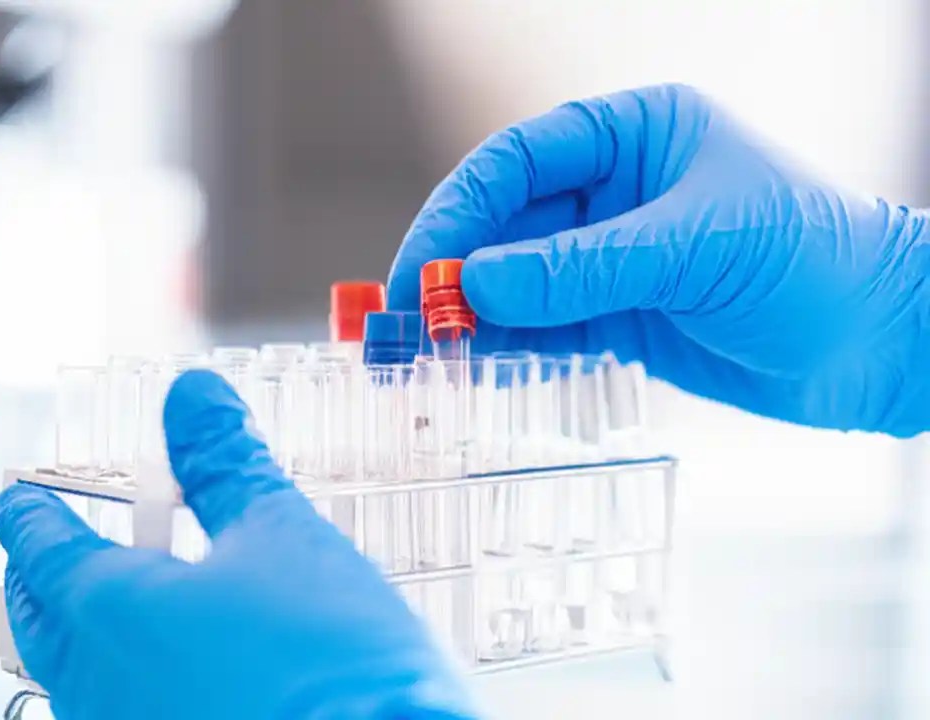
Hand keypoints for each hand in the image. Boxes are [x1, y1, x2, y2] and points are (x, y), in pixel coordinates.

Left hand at [0, 370, 476, 719]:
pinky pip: (123, 713)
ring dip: (88, 632)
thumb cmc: (329, 659)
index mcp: (105, 612)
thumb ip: (227, 464)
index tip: (19, 496)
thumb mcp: (282, 536)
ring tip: (123, 603)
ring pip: (79, 677)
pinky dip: (131, 678)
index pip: (40, 547)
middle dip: (41, 577)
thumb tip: (192, 395)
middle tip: (49, 550)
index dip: (30, 512)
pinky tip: (179, 671)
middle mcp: (94, 686)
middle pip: (40, 621)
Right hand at [389, 84, 929, 436]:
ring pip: (518, 278)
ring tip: (424, 353)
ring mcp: (615, 253)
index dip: (460, 210)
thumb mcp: (694, 249)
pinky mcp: (621, 314)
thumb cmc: (814, 263)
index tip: (422, 264)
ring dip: (471, 313)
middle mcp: (617, 188)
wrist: (885, 345)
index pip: (521, 159)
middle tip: (407, 319)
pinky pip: (545, 324)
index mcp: (636, 134)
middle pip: (507, 222)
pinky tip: (475, 366)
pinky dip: (509, 345)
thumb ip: (581, 268)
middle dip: (454, 268)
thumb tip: (473, 285)